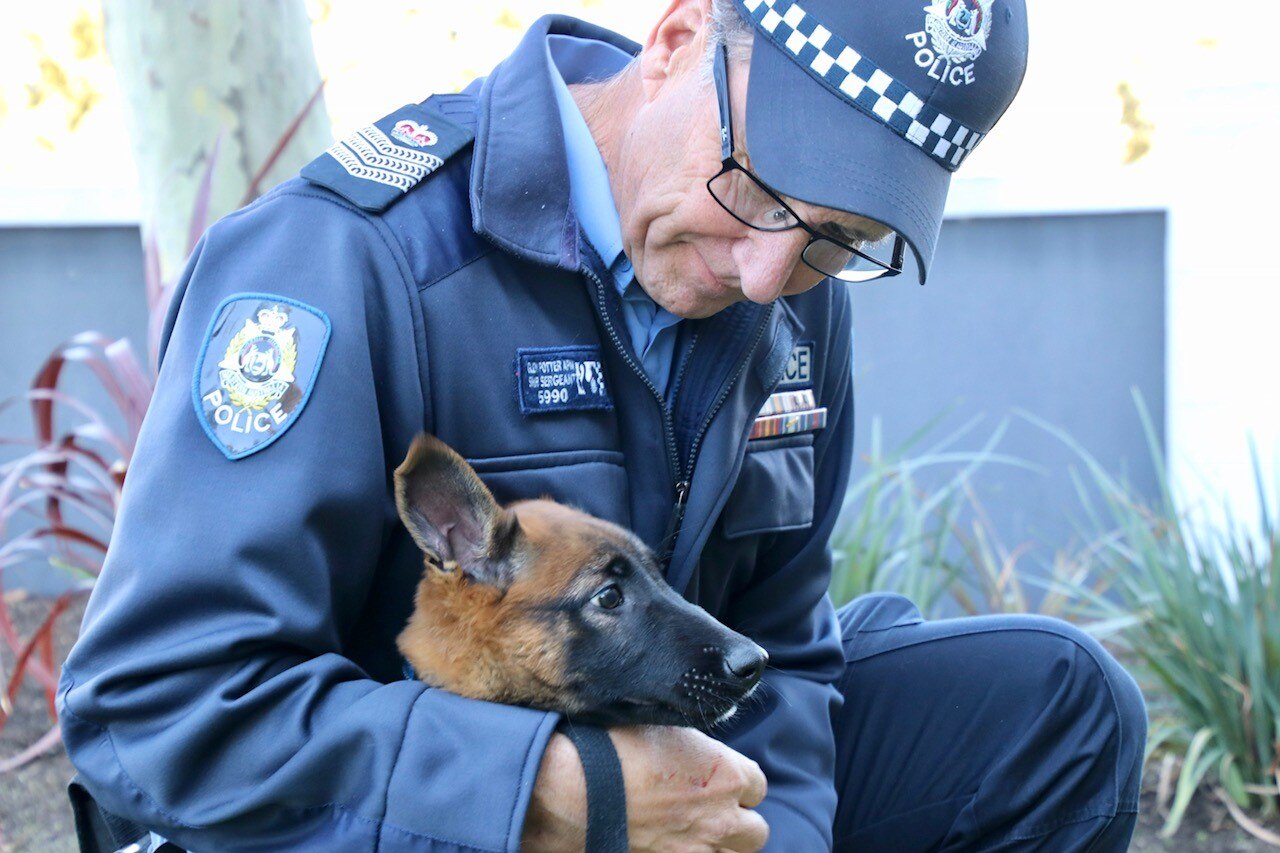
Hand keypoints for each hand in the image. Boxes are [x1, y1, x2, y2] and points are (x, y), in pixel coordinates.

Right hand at [522, 726, 768, 852]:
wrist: (571, 788)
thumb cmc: (612, 746)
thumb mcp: (662, 726)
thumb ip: (692, 745)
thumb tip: (691, 747)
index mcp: (725, 774)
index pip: (757, 785)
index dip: (737, 781)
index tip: (717, 777)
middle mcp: (720, 818)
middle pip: (755, 831)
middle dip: (738, 821)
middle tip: (711, 810)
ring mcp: (695, 850)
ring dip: (720, 846)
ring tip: (695, 832)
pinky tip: (672, 845)